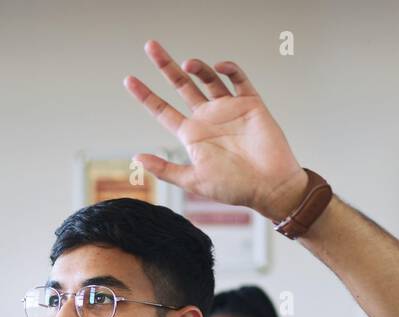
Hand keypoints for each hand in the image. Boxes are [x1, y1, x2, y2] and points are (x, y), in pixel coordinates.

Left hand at [123, 40, 307, 220]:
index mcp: (192, 135)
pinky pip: (238, 79)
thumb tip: (136, 158)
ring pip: (208, 78)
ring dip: (197, 67)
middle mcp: (208, 118)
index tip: (128, 80)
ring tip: (186, 64)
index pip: (162, 110)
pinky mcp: (250, 104)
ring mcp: (228, 109)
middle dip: (165, 66)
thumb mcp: (194, 180)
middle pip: (182, 86)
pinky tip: (218, 67)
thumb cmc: (234, 188)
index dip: (145, 95)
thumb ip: (165, 169)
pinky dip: (228, 69)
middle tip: (150, 46)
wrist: (270, 186)